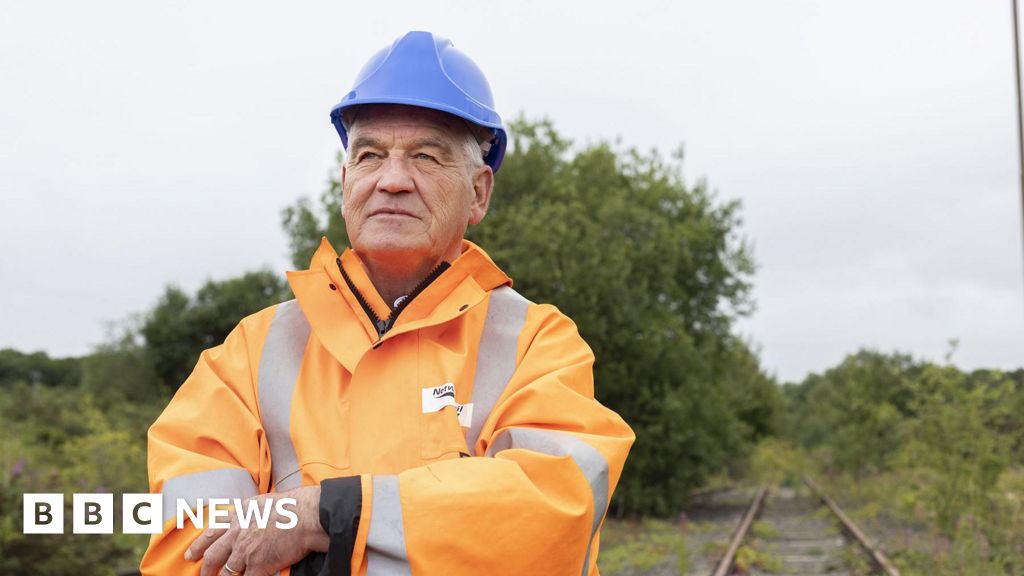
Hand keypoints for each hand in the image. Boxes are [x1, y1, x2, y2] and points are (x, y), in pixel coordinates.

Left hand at [185, 485, 328, 575]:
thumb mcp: (264, 501)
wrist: (307, 516)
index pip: (213, 530)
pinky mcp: (259, 564)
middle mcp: (238, 532)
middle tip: (200, 571)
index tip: (193, 552)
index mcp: (240, 515)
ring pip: (227, 570)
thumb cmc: (293, 506)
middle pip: (213, 552)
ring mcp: (246, 550)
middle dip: (204, 565)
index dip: (200, 543)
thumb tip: (250, 514)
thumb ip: (252, 510)